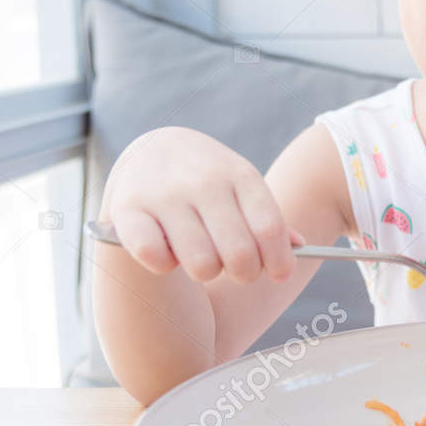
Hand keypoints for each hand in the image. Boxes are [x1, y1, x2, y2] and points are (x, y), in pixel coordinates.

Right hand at [100, 127, 301, 284]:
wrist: (153, 150)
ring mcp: (164, 195)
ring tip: (203, 260)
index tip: (279, 276)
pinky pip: (155, 258)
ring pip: (201, 263)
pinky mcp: (127, 210)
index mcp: (239, 175)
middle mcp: (203, 182)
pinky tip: (168, 254)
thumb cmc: (210, 182)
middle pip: (239, 253)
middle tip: (239, 270)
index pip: (269, 229)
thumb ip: (269, 220)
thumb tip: (297, 252)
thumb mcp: (243, 188)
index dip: (279, 261)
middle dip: (245, 273)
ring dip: (207, 272)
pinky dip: (165, 266)